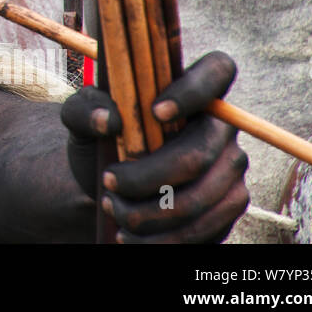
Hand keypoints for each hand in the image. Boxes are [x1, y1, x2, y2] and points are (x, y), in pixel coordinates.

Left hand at [61, 51, 249, 242]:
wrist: (110, 183)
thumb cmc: (101, 138)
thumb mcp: (80, 117)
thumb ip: (84, 108)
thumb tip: (107, 119)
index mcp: (194, 91)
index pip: (217, 70)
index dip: (193, 90)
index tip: (154, 112)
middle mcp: (222, 128)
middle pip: (198, 155)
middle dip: (147, 177)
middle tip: (110, 182)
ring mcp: (231, 170)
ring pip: (199, 200)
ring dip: (150, 214)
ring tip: (115, 210)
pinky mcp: (228, 208)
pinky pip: (205, 230)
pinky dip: (162, 240)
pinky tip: (130, 237)